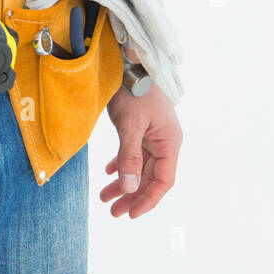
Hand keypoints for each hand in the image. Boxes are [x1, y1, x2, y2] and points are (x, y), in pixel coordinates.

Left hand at [101, 84, 181, 217]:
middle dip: (132, 195)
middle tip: (113, 212)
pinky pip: (133, 152)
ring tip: (104, 197)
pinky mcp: (141, 127)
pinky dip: (121, 163)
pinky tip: (108, 172)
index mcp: (169, 142)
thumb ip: (129, 156)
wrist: (129, 60)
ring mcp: (153, 134)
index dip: (148, 199)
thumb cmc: (133, 89)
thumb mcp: (130, 124)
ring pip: (140, 166)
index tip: (131, 214)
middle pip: (150, 176)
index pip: (163, 181)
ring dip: (123, 182)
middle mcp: (164, 141)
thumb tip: (129, 188)